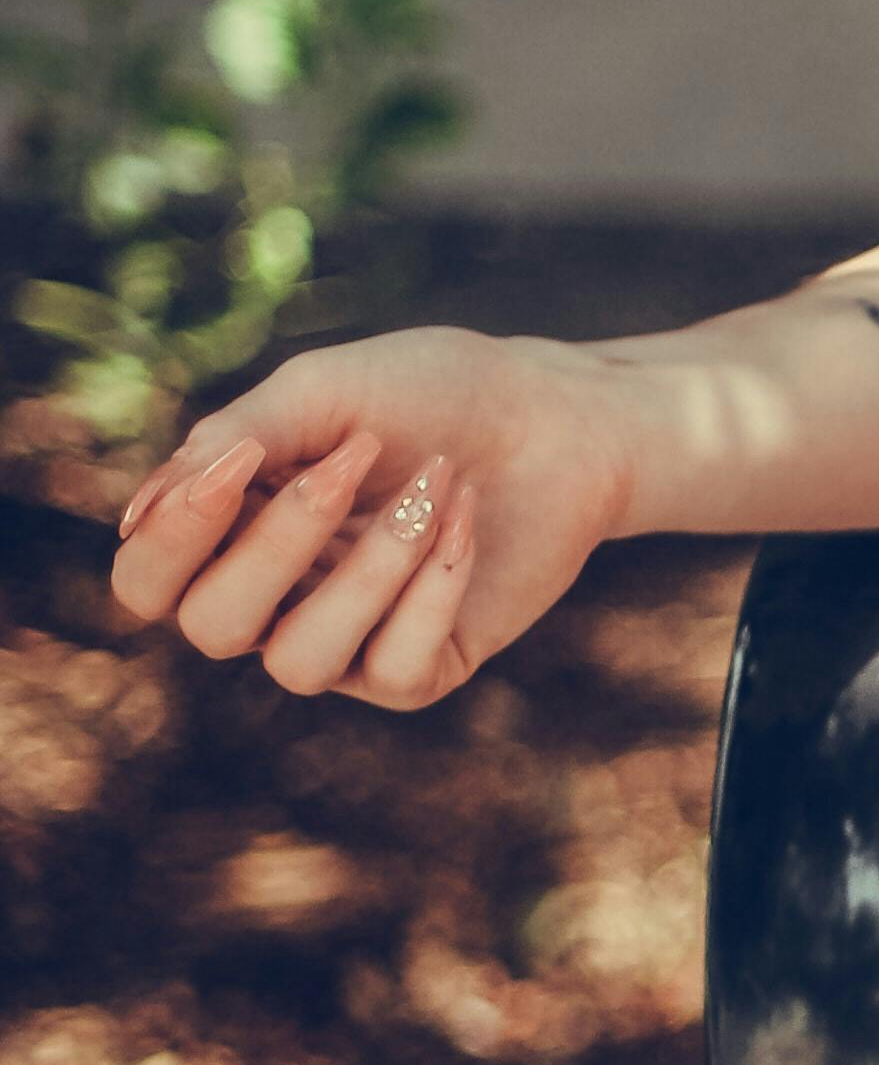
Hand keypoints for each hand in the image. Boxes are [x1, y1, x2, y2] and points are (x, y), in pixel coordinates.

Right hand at [105, 331, 629, 708]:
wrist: (555, 416)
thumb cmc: (428, 396)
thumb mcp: (321, 394)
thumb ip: (231, 443)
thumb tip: (137, 514)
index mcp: (229, 532)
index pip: (148, 581)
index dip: (173, 538)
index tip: (240, 465)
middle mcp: (274, 601)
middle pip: (213, 626)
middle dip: (279, 542)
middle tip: (352, 460)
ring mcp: (346, 645)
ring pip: (302, 662)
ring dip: (371, 567)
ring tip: (433, 483)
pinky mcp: (420, 671)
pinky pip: (397, 667)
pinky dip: (435, 585)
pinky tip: (467, 519)